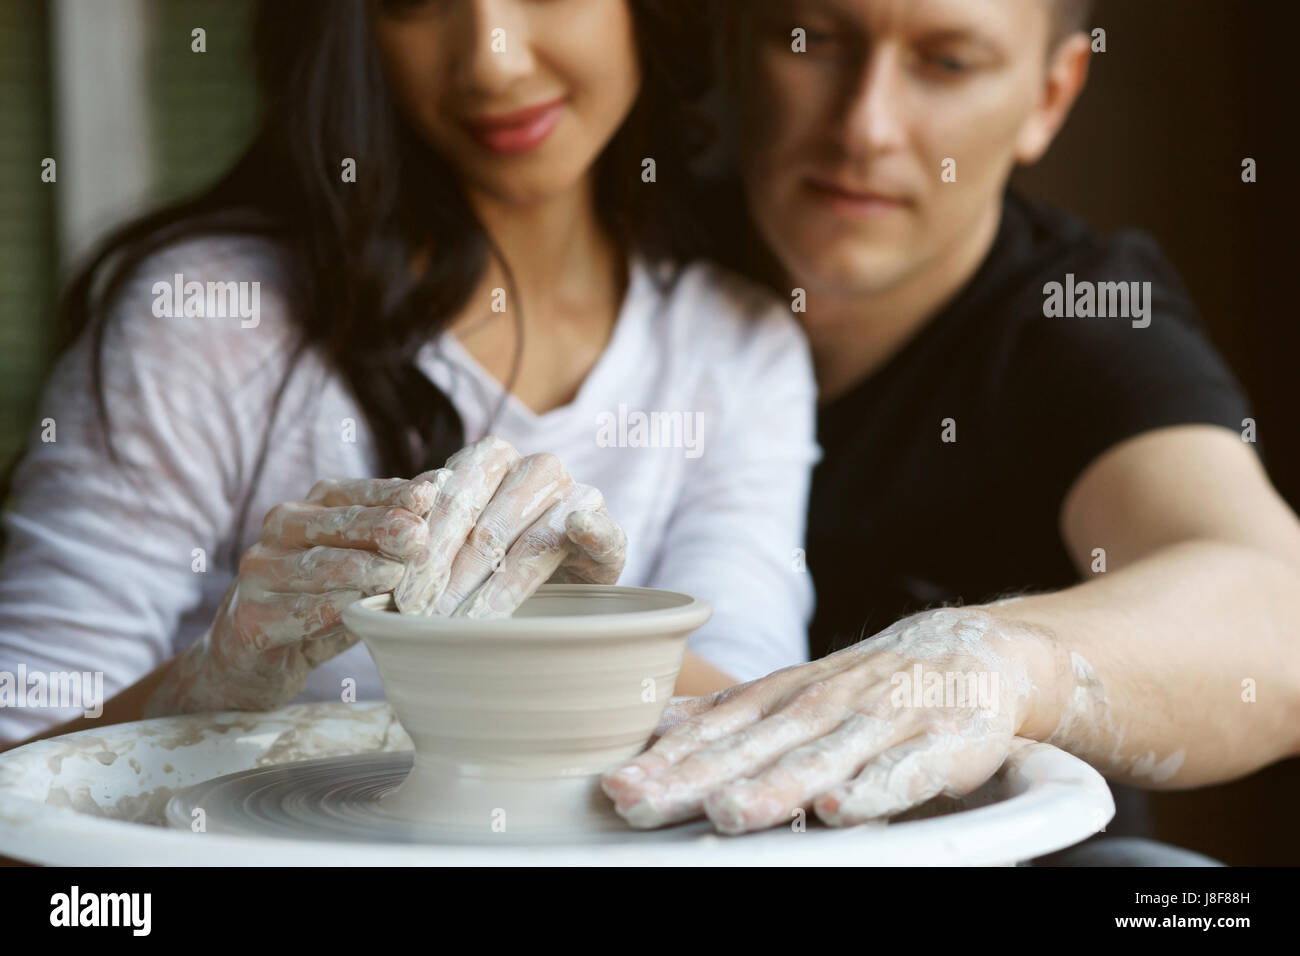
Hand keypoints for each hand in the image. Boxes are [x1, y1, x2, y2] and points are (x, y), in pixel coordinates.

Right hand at [146, 476, 438, 714]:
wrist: (250, 658)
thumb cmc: (317, 602)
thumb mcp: (355, 566)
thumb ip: (388, 535)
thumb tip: (437, 489)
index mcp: (307, 511)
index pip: (349, 493)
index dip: (389, 493)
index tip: (429, 494)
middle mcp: (278, 533)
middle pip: (332, 524)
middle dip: (378, 527)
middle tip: (417, 535)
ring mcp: (260, 575)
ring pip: (314, 567)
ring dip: (358, 571)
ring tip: (394, 575)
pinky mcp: (250, 620)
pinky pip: (293, 613)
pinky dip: (327, 612)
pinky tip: (356, 613)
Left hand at [394, 435, 626, 616]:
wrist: (555, 585)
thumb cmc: (487, 565)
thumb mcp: (448, 548)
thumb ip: (423, 543)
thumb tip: (384, 564)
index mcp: (491, 458)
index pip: (454, 498)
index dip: (427, 549)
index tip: (405, 597)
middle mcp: (536, 468)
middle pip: (489, 522)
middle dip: (454, 577)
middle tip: (427, 620)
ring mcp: (578, 496)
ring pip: (534, 537)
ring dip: (500, 584)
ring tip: (469, 624)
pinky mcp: (610, 531)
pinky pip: (604, 530)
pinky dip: (593, 529)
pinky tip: (578, 530)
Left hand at [601, 607, 1050, 833]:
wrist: (970, 649)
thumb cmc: (865, 684)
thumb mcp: (791, 689)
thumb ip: (729, 713)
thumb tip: (653, 727)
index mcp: (784, 696)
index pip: (715, 731)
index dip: (665, 762)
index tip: (618, 788)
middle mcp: (825, 704)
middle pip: (753, 748)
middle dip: (695, 779)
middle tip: (643, 804)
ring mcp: (882, 721)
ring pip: (820, 758)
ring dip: (774, 787)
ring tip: (729, 813)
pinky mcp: (940, 743)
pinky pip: (904, 772)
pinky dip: (872, 789)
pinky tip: (839, 809)